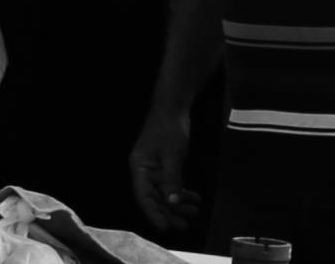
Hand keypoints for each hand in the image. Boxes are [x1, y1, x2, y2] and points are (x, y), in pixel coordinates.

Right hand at [129, 104, 197, 233]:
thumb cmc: (169, 128)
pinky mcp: (164, 166)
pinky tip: (195, 199)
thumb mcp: (172, 155)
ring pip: (164, 193)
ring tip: (194, 213)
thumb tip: (173, 202)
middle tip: (184, 225)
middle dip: (169, 213)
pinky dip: (182, 192)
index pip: (144, 197)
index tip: (166, 228)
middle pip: (154, 199)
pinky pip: (172, 185)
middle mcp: (144, 171)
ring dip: (178, 204)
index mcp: (139, 168)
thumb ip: (172, 179)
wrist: (173, 107)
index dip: (154, 214)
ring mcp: (154, 169)